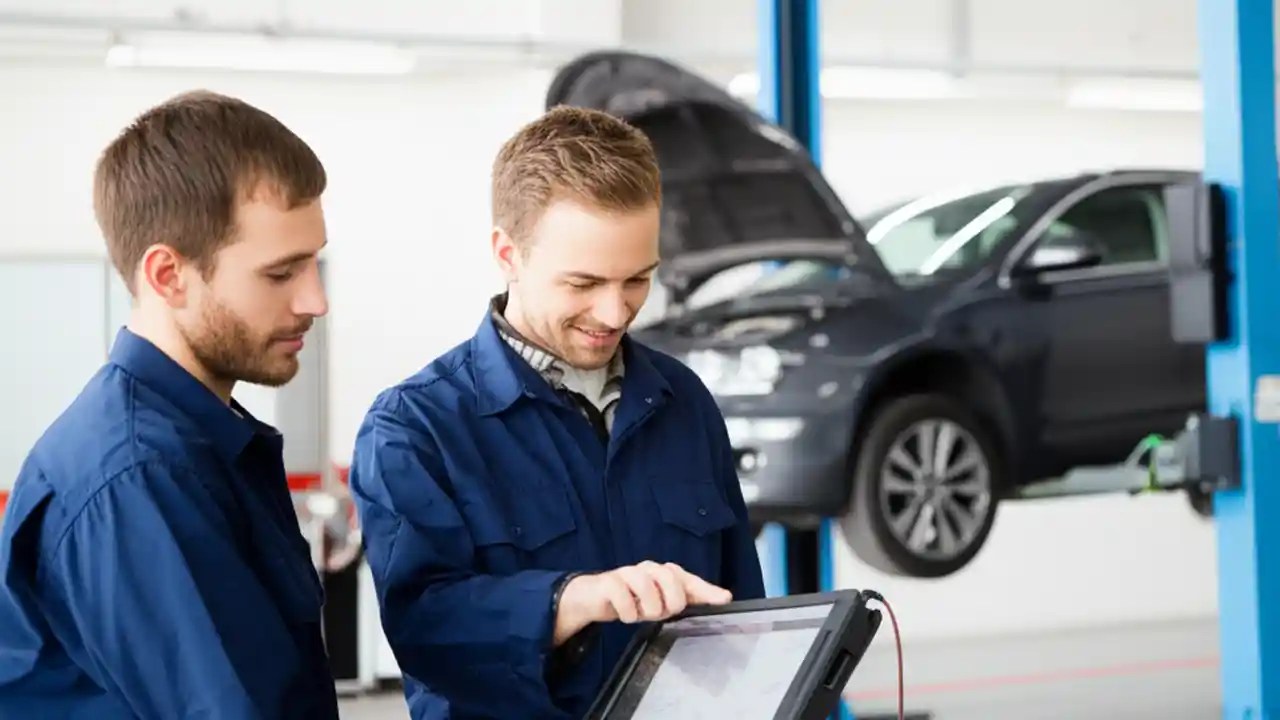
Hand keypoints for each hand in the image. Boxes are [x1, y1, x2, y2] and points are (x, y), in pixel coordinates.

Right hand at [553, 561, 731, 645]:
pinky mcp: (609, 582)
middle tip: (659, 612)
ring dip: (646, 609)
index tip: (724, 598)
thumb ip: (686, 599)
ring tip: (640, 613)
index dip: (706, 589)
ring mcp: (628, 573)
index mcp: (662, 573)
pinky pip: (624, 599)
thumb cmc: (630, 599)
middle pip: (670, 579)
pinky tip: (624, 613)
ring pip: (647, 587)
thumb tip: (722, 596)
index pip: (688, 579)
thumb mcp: (659, 603)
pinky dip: (627, 613)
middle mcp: (648, 569)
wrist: (593, 599)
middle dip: (668, 603)